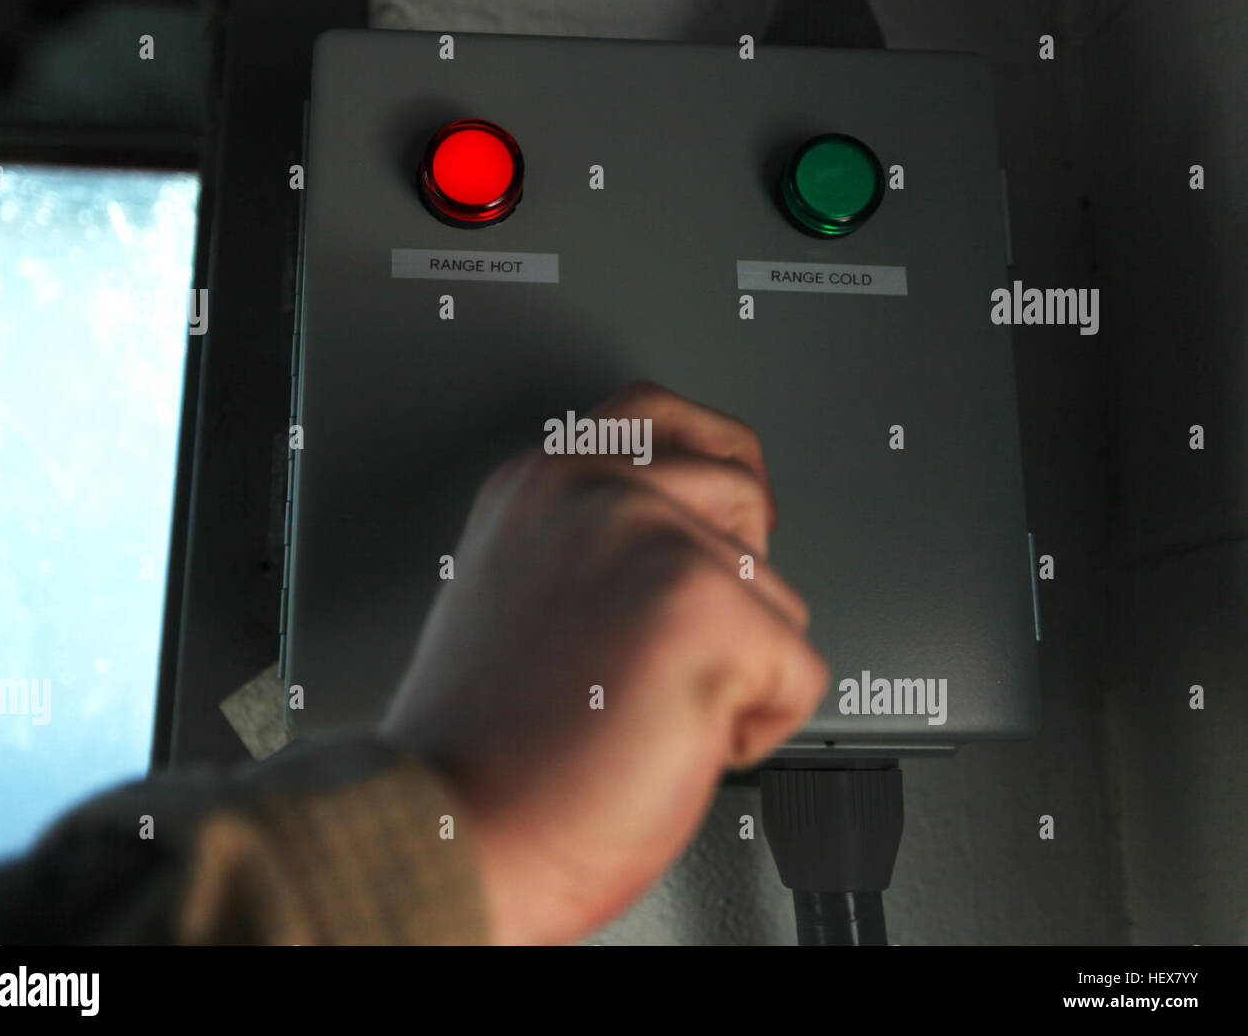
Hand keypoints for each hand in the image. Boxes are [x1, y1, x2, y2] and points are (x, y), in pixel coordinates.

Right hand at [383, 382, 827, 943]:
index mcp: (541, 484)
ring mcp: (648, 539)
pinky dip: (756, 730)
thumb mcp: (518, 594)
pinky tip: (671, 744)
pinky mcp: (701, 608)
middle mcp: (592, 492)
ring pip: (777, 595)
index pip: (658, 415)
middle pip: (742, 494)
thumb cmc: (483, 748)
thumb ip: (591, 542)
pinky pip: (799, 673)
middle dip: (738, 581)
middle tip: (680, 651)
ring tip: (647, 711)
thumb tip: (689, 537)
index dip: (718, 459)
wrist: (452, 834)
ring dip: (738, 669)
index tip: (738, 509)